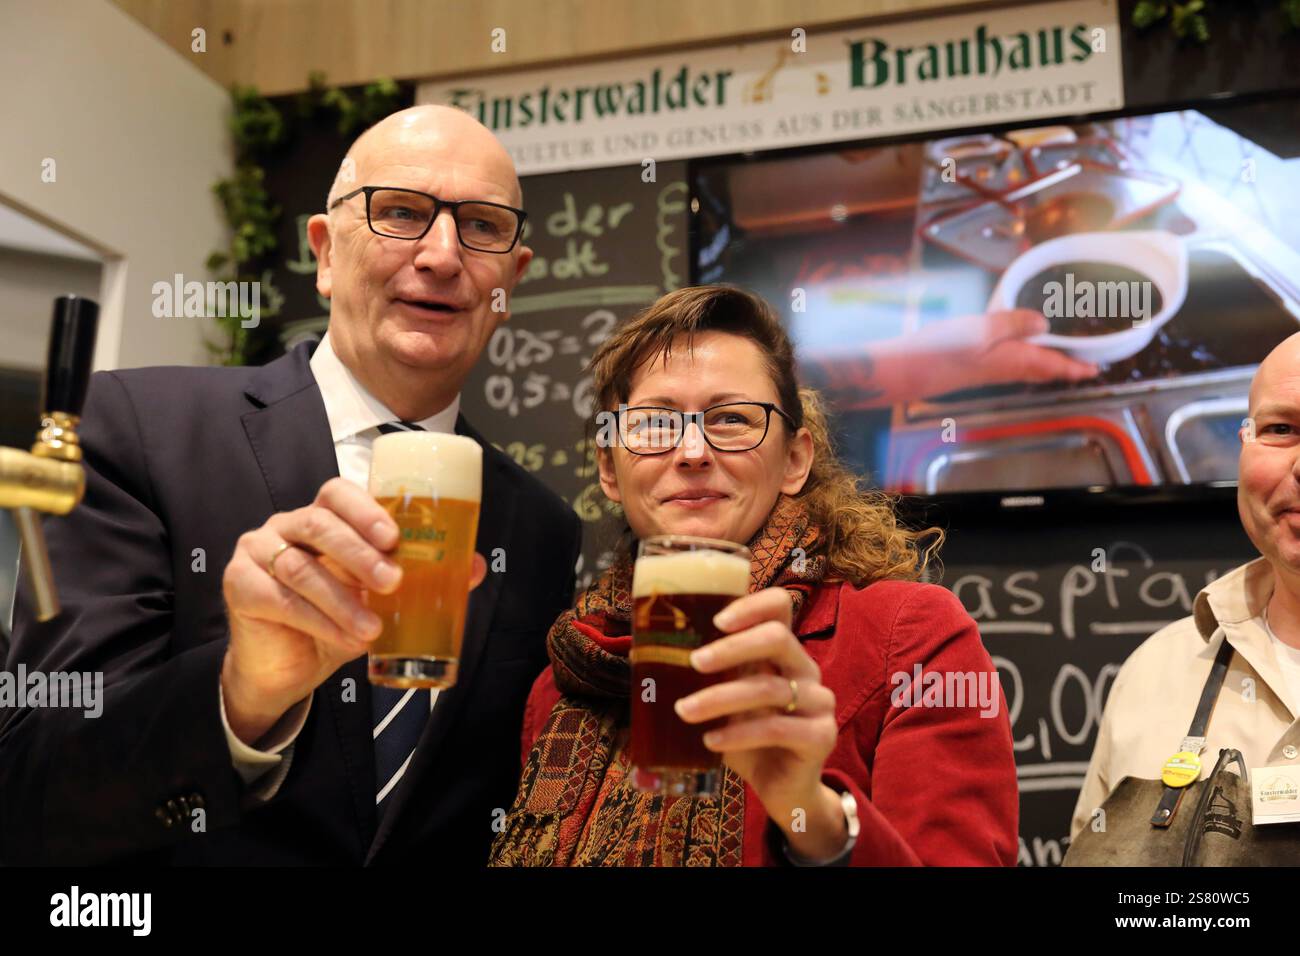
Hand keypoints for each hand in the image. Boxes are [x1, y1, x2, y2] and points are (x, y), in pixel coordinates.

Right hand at [221, 477, 487, 744]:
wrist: (287, 668)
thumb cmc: (336, 620)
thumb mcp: (380, 600)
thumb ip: (421, 580)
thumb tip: (476, 567)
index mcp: (322, 518)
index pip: (337, 493)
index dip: (364, 508)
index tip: (394, 536)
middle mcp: (286, 526)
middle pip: (318, 523)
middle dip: (358, 552)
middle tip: (392, 582)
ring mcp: (258, 552)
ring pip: (299, 566)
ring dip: (341, 599)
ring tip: (372, 628)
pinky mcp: (239, 585)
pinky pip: (279, 599)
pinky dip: (317, 621)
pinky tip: (344, 639)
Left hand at [676, 588, 846, 860]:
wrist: (781, 788)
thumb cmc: (746, 737)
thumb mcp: (724, 701)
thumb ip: (705, 677)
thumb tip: (646, 653)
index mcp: (782, 651)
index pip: (779, 606)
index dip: (752, 605)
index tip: (716, 620)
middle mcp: (805, 669)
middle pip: (777, 638)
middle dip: (731, 648)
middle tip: (694, 662)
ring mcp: (818, 701)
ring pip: (769, 688)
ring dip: (721, 698)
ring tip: (685, 711)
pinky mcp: (821, 736)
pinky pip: (776, 729)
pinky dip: (738, 734)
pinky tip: (711, 741)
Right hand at [901, 308, 1098, 394]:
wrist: (910, 368)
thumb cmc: (942, 350)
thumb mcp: (980, 329)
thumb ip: (1013, 323)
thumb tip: (1044, 322)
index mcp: (1015, 359)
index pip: (1055, 366)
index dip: (1076, 368)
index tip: (1096, 370)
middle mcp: (1007, 367)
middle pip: (1044, 369)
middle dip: (1065, 367)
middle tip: (1084, 360)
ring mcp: (991, 368)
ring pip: (1029, 366)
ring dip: (1047, 362)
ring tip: (1060, 351)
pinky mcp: (977, 364)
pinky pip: (1012, 360)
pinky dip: (1026, 354)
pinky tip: (1020, 343)